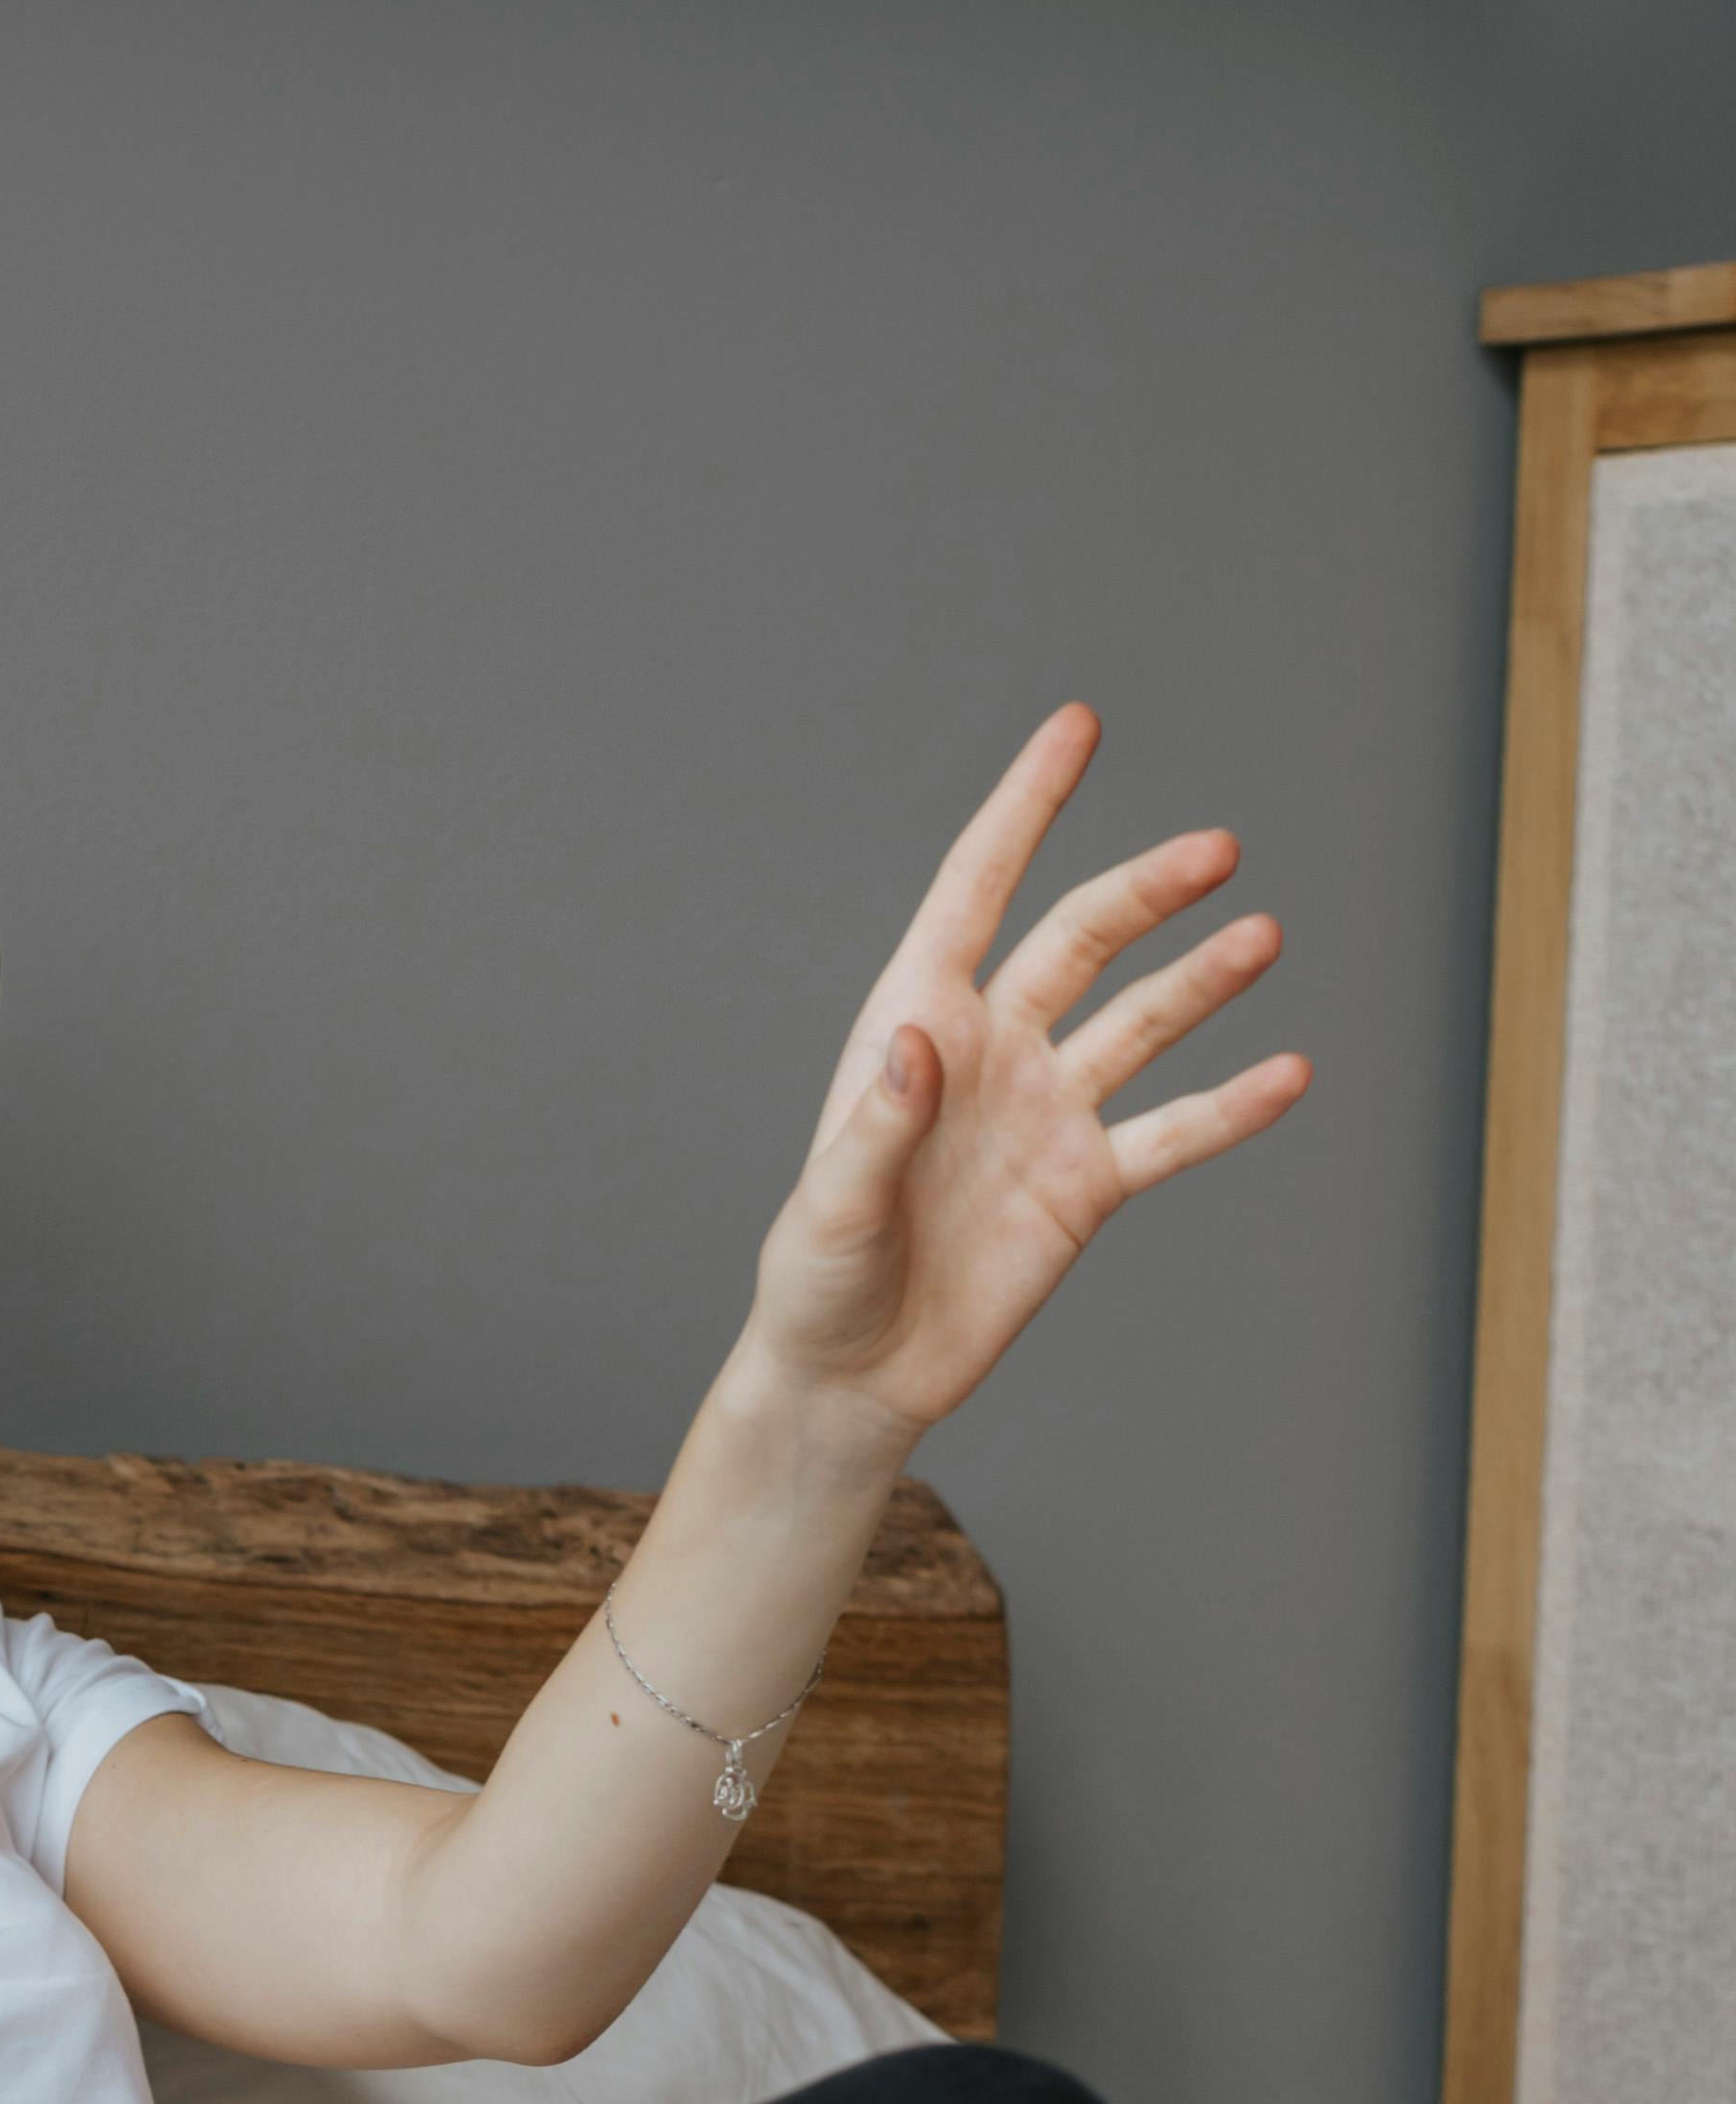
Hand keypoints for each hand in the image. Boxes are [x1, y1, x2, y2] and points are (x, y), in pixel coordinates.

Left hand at [744, 706, 1308, 1457]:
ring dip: (1202, 981)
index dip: (1026, 807)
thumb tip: (920, 1041)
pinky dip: (1231, 1106)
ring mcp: (1046, 1114)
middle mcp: (990, 1051)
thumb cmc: (816, 1282)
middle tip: (1217, 849)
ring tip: (1265, 937)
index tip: (1077, 727)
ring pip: (1141, 1023)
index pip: (978, 888)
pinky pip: (1173, 1133)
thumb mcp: (832, 1205)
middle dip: (1148, 892)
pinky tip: (1288, 1073)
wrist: (855, 1376)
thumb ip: (878, 1124)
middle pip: (1083, 942)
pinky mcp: (1086, 1186)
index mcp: (914, 1023)